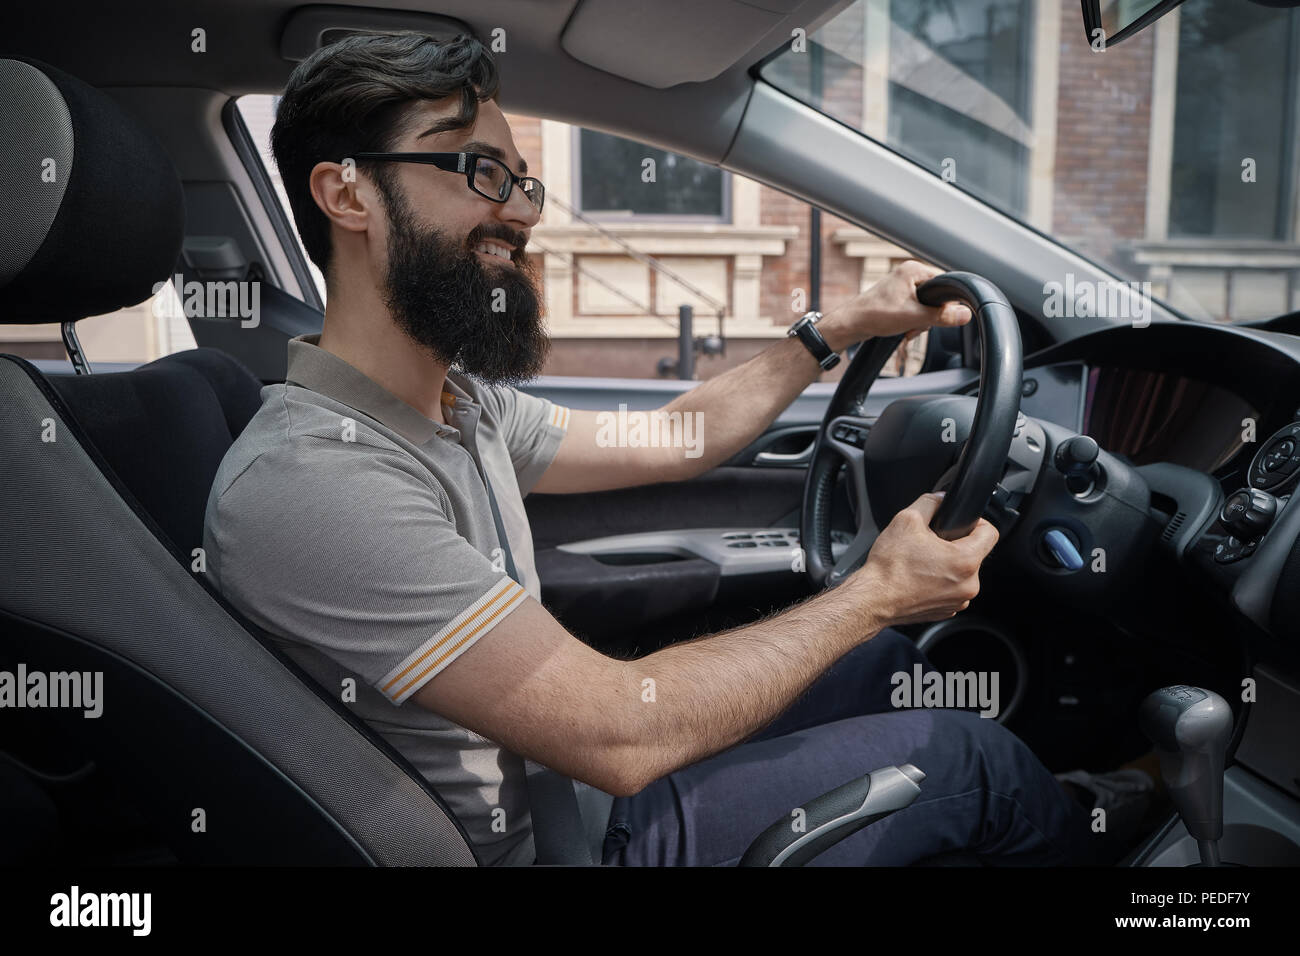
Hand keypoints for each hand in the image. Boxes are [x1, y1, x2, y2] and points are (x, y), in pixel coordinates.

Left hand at [818, 260, 971, 350]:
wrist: (851, 324)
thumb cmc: (875, 315)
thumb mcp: (915, 317)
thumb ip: (942, 316)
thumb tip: (965, 314)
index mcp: (913, 269)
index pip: (944, 284)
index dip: (944, 304)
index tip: (936, 317)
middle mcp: (908, 274)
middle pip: (935, 297)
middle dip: (928, 316)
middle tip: (914, 324)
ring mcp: (901, 285)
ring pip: (925, 305)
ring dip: (919, 321)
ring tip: (906, 327)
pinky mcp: (896, 297)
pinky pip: (914, 309)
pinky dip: (911, 321)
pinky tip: (903, 328)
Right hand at [849, 492, 998, 627]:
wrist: (872, 599)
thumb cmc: (889, 567)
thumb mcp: (906, 519)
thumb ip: (930, 502)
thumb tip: (940, 498)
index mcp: (965, 561)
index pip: (991, 533)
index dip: (976, 522)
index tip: (961, 524)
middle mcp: (968, 585)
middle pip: (974, 554)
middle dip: (955, 545)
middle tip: (931, 543)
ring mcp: (959, 601)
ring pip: (963, 573)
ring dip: (948, 565)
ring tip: (923, 562)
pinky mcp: (947, 611)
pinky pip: (952, 590)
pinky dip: (940, 583)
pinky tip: (920, 578)